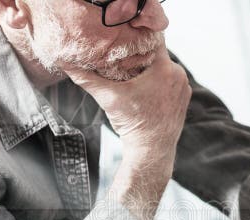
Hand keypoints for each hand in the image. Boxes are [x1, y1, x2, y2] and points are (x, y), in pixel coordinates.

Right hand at [63, 41, 191, 156]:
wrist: (151, 151)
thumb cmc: (133, 125)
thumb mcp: (108, 98)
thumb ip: (87, 79)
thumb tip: (65, 63)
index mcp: (164, 68)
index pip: (152, 39)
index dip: (137, 37)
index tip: (124, 40)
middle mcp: (179, 74)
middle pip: (158, 54)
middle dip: (142, 54)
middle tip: (124, 57)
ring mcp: (183, 86)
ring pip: (165, 67)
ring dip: (151, 68)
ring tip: (134, 73)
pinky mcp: (184, 98)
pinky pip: (171, 81)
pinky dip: (160, 81)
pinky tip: (146, 88)